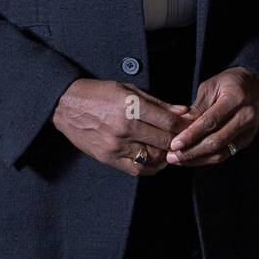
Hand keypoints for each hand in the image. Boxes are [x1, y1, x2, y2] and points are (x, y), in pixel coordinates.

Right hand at [51, 79, 192, 175]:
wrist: (66, 105)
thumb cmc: (98, 93)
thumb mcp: (128, 90)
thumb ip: (157, 103)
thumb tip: (183, 111)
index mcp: (130, 106)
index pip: (168, 122)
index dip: (184, 125)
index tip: (192, 125)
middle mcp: (124, 127)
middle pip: (164, 141)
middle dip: (179, 140)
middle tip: (186, 138)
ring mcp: (116, 145)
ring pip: (153, 157)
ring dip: (166, 154)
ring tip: (170, 147)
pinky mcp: (108, 158)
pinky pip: (137, 169)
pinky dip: (151, 167)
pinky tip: (156, 159)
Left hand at [165, 67, 258, 166]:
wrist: (256, 86)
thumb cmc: (229, 83)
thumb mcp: (211, 86)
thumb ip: (197, 107)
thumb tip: (180, 126)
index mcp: (235, 99)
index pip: (211, 122)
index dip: (191, 135)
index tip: (174, 144)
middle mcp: (246, 117)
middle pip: (216, 141)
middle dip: (191, 151)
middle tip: (171, 156)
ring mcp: (249, 131)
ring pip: (221, 152)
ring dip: (197, 159)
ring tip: (178, 160)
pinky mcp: (247, 140)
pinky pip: (226, 154)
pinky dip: (207, 159)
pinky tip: (192, 159)